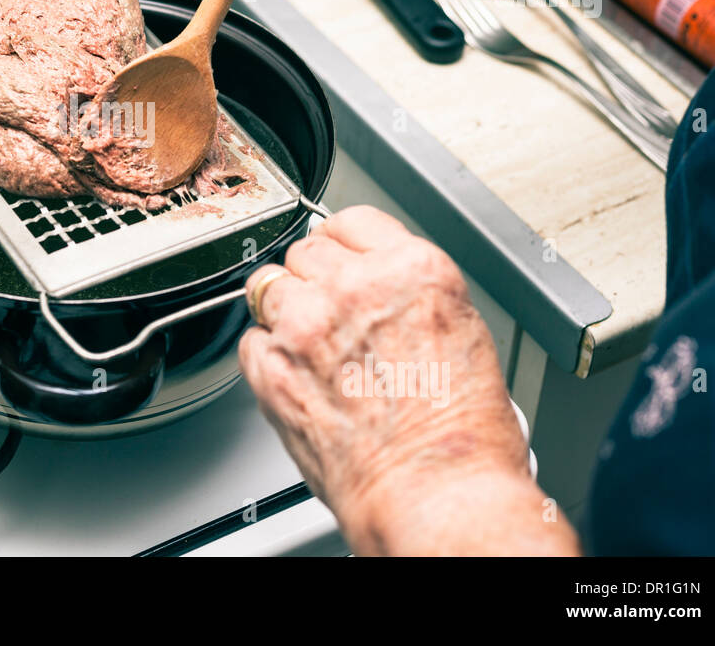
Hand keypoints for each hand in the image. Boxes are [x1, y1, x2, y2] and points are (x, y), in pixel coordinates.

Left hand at [238, 206, 578, 554]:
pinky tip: (299, 377)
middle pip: (307, 251)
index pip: (353, 220)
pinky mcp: (272, 367)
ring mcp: (306, 324)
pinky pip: (251, 339)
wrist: (436, 495)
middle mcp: (354, 287)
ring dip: (285, 310)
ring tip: (313, 347)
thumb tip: (381, 284)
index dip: (346, 244)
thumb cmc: (462, 436)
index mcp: (412, 269)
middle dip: (317, 279)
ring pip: (269, 286)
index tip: (343, 259)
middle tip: (334, 316)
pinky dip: (267, 355)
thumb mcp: (462, 332)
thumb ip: (409, 292)